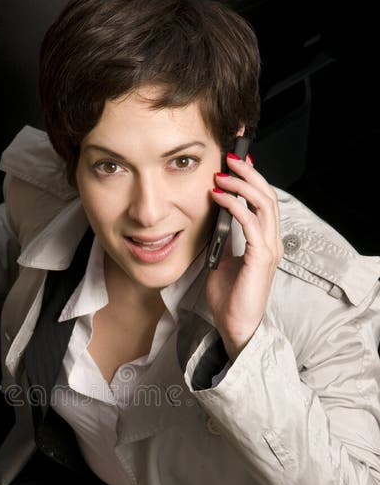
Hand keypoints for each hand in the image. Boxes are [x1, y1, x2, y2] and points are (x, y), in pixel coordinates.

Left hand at [205, 153, 283, 361]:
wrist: (235, 327)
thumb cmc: (229, 298)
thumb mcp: (223, 261)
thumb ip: (224, 240)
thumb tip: (214, 219)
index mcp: (264, 241)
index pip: (263, 201)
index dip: (252, 179)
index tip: (235, 163)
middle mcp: (271, 241)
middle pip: (268, 195)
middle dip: (249, 173)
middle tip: (230, 157)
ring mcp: (269, 249)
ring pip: (264, 204)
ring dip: (242, 184)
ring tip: (223, 174)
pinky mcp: (261, 258)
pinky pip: (250, 222)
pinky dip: (235, 205)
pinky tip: (219, 197)